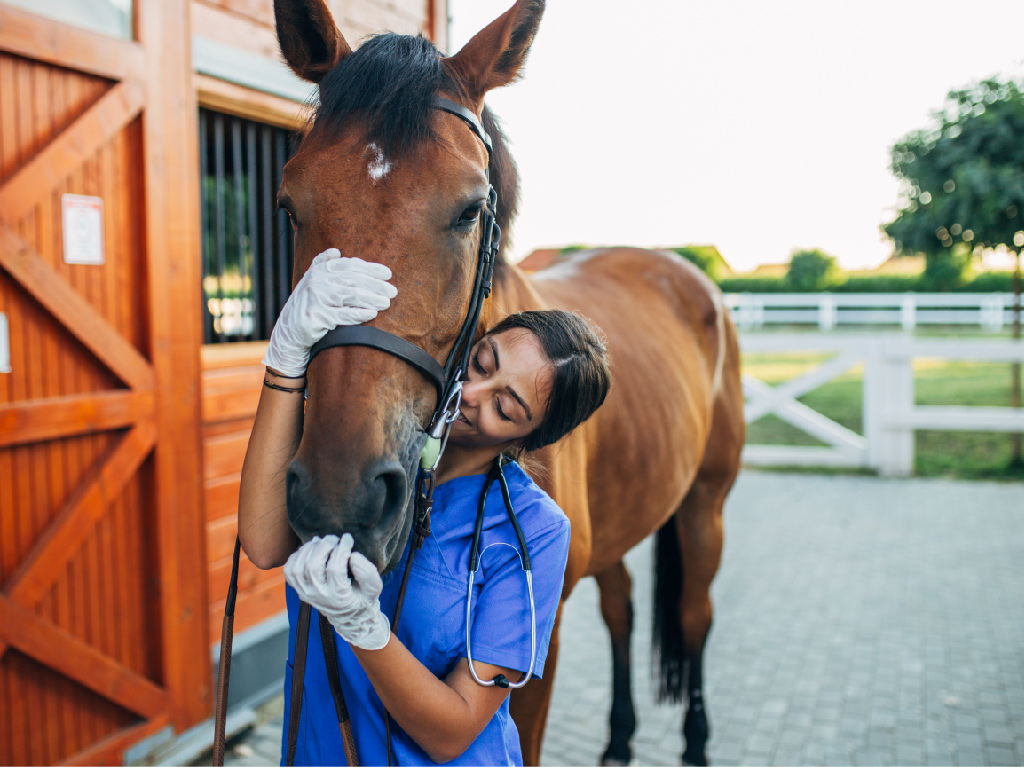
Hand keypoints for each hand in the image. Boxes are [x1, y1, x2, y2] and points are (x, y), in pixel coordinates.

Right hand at [262, 249, 397, 376]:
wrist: (290, 331)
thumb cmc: (308, 305)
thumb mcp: (312, 282)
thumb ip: (323, 265)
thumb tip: (336, 251)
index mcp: (319, 270)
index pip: (349, 265)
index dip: (370, 268)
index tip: (388, 274)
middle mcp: (316, 281)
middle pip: (353, 280)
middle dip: (376, 285)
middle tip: (393, 291)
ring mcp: (315, 298)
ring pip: (350, 296)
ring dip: (371, 299)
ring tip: (386, 303)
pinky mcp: (316, 316)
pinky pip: (343, 315)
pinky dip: (359, 314)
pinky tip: (372, 314)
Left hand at [283, 533, 391, 649]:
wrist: (350, 617)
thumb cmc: (363, 598)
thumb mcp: (374, 589)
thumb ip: (368, 573)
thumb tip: (353, 556)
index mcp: (338, 596)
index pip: (335, 569)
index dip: (341, 549)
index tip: (348, 538)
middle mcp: (318, 596)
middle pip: (312, 566)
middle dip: (323, 547)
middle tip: (333, 538)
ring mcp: (306, 593)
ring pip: (298, 567)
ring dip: (309, 549)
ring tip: (321, 542)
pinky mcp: (299, 589)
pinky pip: (289, 571)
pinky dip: (296, 556)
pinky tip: (309, 550)